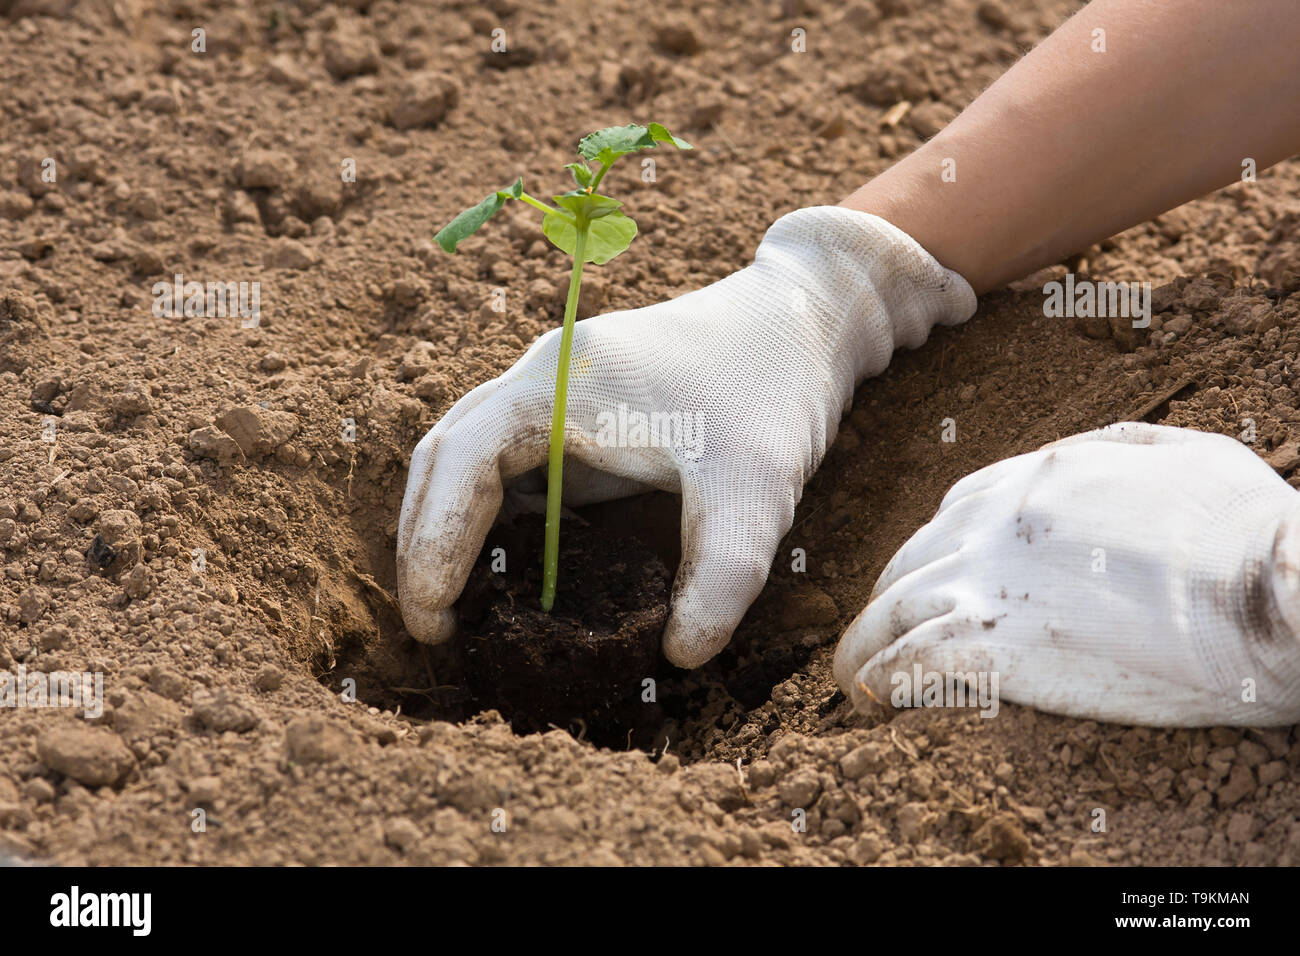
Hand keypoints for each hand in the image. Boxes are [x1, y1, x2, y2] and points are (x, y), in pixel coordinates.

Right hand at [398, 206, 974, 666]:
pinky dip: (494, 520)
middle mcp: (540, 383)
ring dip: (451, 530)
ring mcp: (556, 397)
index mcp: (557, 385)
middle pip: (442, 460)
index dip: (434, 541)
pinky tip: (513, 574)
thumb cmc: (773, 390)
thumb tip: (679, 656)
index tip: (434, 617)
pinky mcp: (579, 417)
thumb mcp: (757, 488)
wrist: (801, 321)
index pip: (460, 461)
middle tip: (437, 630)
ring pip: (468, 462)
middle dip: (425, 543)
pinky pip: (512, 470)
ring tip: (458, 610)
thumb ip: (721, 575)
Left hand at [833, 423, 1299, 725]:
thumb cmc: (1248, 529)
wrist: (1274, 590)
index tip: (933, 586)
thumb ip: (1121, 449)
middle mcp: (993, 523)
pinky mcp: (988, 646)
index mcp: (1037, 479)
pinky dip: (881, 682)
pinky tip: (877, 701)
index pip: (955, 513)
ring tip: (860, 683)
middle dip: (895, 600)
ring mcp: (984, 582)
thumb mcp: (1186, 455)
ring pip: (890, 613)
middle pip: (911, 561)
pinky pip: (904, 664)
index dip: (938, 555)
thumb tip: (1091, 457)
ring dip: (867, 649)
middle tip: (888, 638)